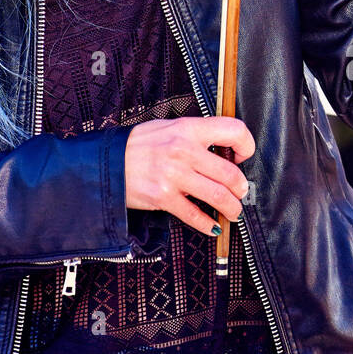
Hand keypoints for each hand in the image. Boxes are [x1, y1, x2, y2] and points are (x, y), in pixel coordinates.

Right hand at [124, 117, 254, 236]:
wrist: (105, 163)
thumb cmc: (138, 145)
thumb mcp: (168, 127)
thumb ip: (195, 135)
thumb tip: (224, 148)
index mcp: (188, 129)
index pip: (233, 130)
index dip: (246, 145)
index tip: (243, 156)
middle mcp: (184, 151)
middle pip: (230, 173)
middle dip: (241, 188)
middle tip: (240, 192)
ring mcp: (174, 176)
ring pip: (219, 196)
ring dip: (232, 208)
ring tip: (233, 212)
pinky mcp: (163, 197)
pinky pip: (194, 215)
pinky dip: (208, 224)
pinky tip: (212, 226)